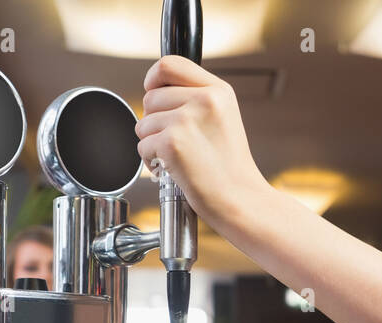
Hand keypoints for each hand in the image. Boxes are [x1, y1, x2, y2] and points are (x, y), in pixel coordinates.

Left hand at [136, 55, 268, 227]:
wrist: (240, 199)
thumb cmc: (230, 167)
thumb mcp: (223, 118)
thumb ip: (196, 98)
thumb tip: (157, 92)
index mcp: (218, 90)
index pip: (170, 64)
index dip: (153, 78)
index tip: (152, 90)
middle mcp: (203, 100)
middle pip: (151, 97)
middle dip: (154, 120)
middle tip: (174, 140)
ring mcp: (186, 120)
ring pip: (143, 123)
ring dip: (152, 142)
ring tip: (177, 156)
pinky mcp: (172, 143)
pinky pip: (142, 145)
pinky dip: (151, 160)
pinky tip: (172, 168)